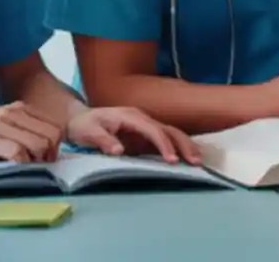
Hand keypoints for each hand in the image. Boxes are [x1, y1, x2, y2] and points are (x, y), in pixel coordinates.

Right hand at [0, 101, 63, 163]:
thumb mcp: (0, 125)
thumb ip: (22, 130)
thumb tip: (48, 148)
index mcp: (18, 108)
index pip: (54, 125)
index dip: (55, 145)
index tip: (45, 158)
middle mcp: (13, 112)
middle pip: (52, 134)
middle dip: (50, 154)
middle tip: (39, 166)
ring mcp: (1, 125)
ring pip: (40, 143)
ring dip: (37, 160)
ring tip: (26, 167)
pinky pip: (19, 152)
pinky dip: (22, 164)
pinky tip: (13, 167)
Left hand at [66, 106, 200, 164]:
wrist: (80, 120)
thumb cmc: (84, 126)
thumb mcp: (88, 132)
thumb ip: (103, 140)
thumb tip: (119, 150)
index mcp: (131, 116)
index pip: (153, 129)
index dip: (163, 144)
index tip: (172, 160)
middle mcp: (142, 119)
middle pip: (169, 129)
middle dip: (183, 144)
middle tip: (196, 161)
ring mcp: (145, 126)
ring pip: (171, 133)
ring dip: (185, 146)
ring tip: (198, 161)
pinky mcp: (145, 136)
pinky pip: (165, 140)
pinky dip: (178, 148)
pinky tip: (188, 158)